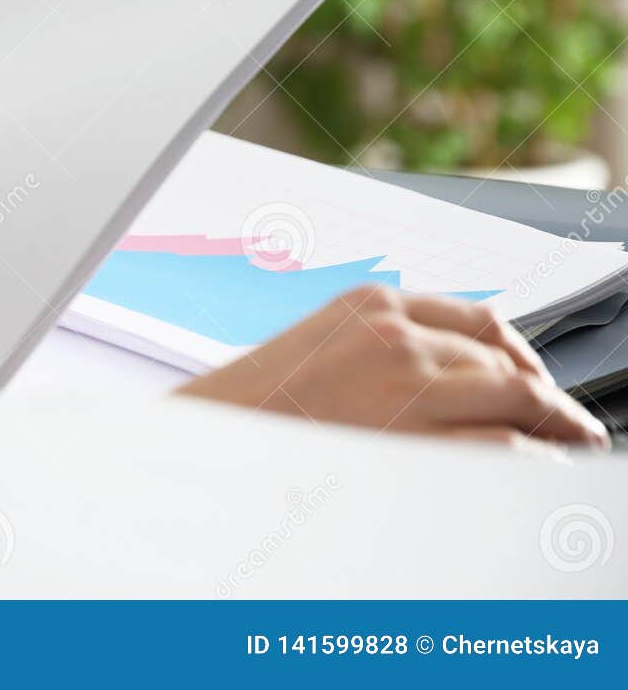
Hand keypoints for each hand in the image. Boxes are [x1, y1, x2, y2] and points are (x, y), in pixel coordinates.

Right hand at [178, 285, 609, 449]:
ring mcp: (410, 388)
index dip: (523, 354)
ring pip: (521, 401)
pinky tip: (544, 475)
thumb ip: (379, 353)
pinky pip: (508, 451)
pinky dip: (539, 462)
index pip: (479, 319)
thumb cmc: (250, 412)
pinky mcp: (417, 440)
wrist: (208, 444)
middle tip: (570, 425)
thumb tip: (447, 381)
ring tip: (573, 452)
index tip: (536, 380)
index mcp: (370, 307)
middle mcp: (397, 338)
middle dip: (549, 395)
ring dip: (558, 430)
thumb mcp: (316, 354)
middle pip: (507, 359)